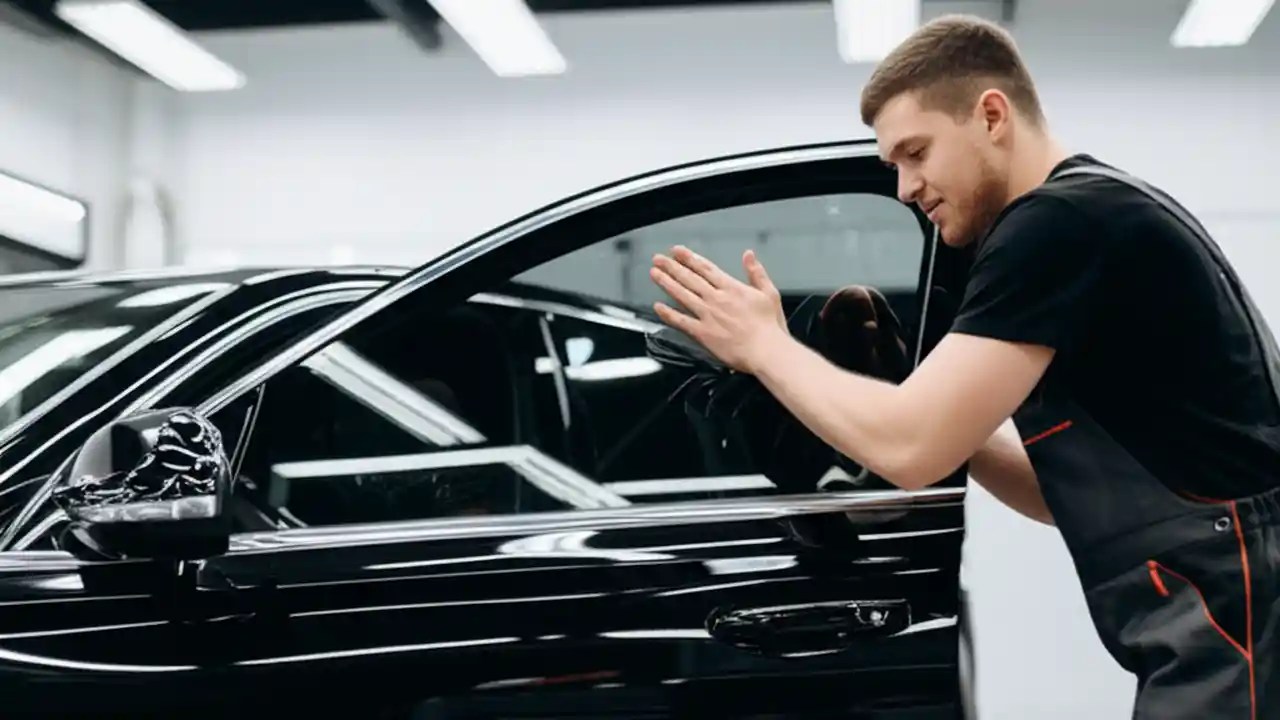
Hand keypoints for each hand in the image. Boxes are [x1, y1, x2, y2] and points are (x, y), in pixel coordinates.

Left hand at [649, 246, 789, 373]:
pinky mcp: (703, 334)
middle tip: (658, 259)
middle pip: (689, 278)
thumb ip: (757, 272)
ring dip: (666, 283)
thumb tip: (748, 254)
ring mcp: (707, 315)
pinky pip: (681, 322)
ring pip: (682, 295)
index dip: (689, 258)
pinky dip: (668, 314)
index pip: (706, 268)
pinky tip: (658, 307)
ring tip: (654, 273)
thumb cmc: (770, 326)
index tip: (677, 251)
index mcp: (732, 288)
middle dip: (672, 266)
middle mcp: (716, 299)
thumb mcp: (769, 293)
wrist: (766, 350)